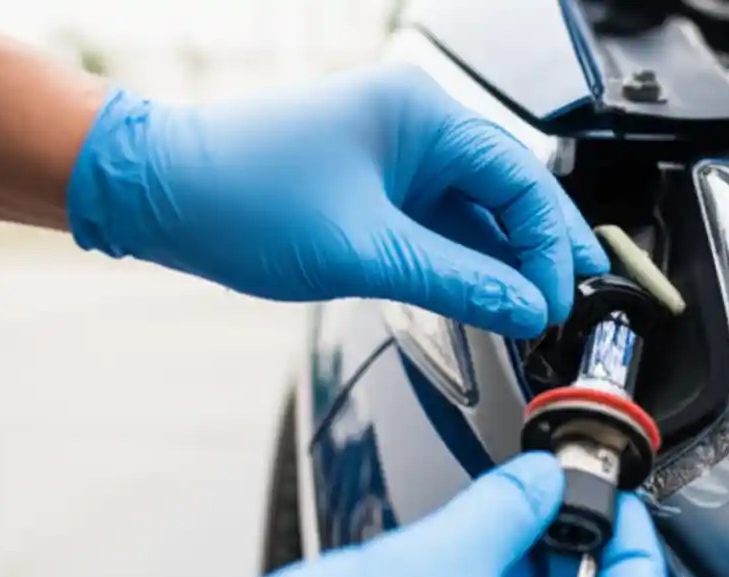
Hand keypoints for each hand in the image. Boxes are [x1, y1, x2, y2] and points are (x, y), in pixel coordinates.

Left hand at [66, 66, 608, 336]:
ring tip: (532, 310)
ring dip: (503, 261)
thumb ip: (459, 283)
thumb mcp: (366, 252)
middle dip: (540, 251)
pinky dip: (464, 261)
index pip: (519, 179)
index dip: (550, 245)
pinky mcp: (377, 185)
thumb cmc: (240, 198)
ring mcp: (397, 156)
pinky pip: (440, 223)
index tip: (559, 299)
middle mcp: (416, 126)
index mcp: (422, 114)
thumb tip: (525, 308)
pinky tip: (487, 296)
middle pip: (508, 191)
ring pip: (476, 211)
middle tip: (572, 300)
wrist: (155, 193)